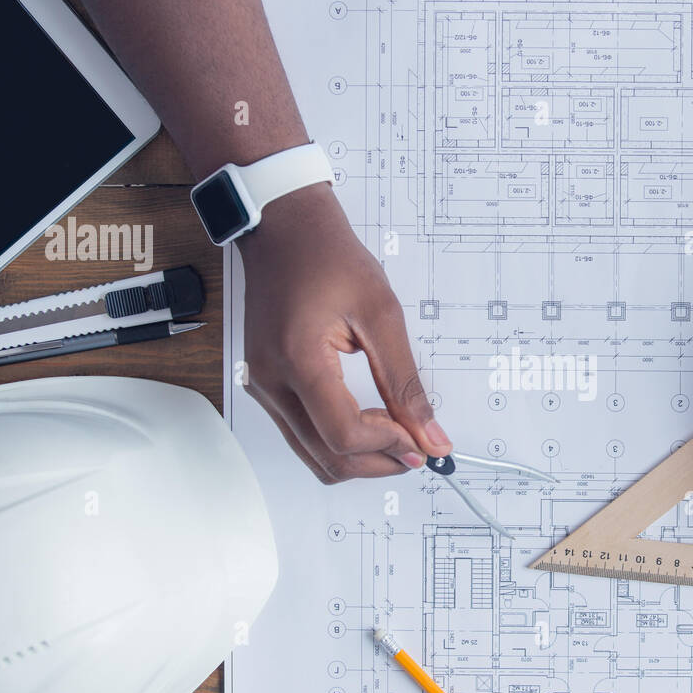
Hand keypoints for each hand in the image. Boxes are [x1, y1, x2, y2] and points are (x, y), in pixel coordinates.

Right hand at [237, 183, 450, 481]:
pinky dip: (338, 442)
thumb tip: (429, 434)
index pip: (343, 435)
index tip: (419, 439)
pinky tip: (368, 424)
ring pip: (313, 455)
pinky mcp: (266, 388)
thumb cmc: (327, 258)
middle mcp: (271, 382)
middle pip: (326, 458)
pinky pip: (303, 436)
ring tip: (397, 436)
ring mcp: (263, 388)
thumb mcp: (382, 314)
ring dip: (359, 459)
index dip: (388, 446)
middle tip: (416, 448)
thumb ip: (405, 382)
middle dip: (378, 462)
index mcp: (297, 360)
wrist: (284, 230)